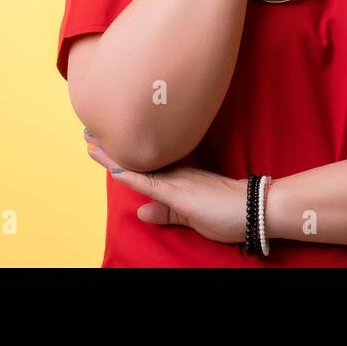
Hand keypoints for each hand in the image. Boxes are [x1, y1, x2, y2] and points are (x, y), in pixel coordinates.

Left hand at [83, 128, 246, 244]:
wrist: (257, 209)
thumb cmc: (229, 212)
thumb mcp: (190, 216)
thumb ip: (166, 213)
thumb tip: (141, 212)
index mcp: (178, 177)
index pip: (144, 165)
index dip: (123, 155)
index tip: (102, 142)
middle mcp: (175, 174)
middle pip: (137, 158)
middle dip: (112, 146)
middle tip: (89, 129)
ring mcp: (177, 181)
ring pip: (138, 165)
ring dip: (113, 155)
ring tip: (91, 139)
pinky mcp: (180, 193)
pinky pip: (150, 184)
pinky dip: (130, 175)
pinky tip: (112, 167)